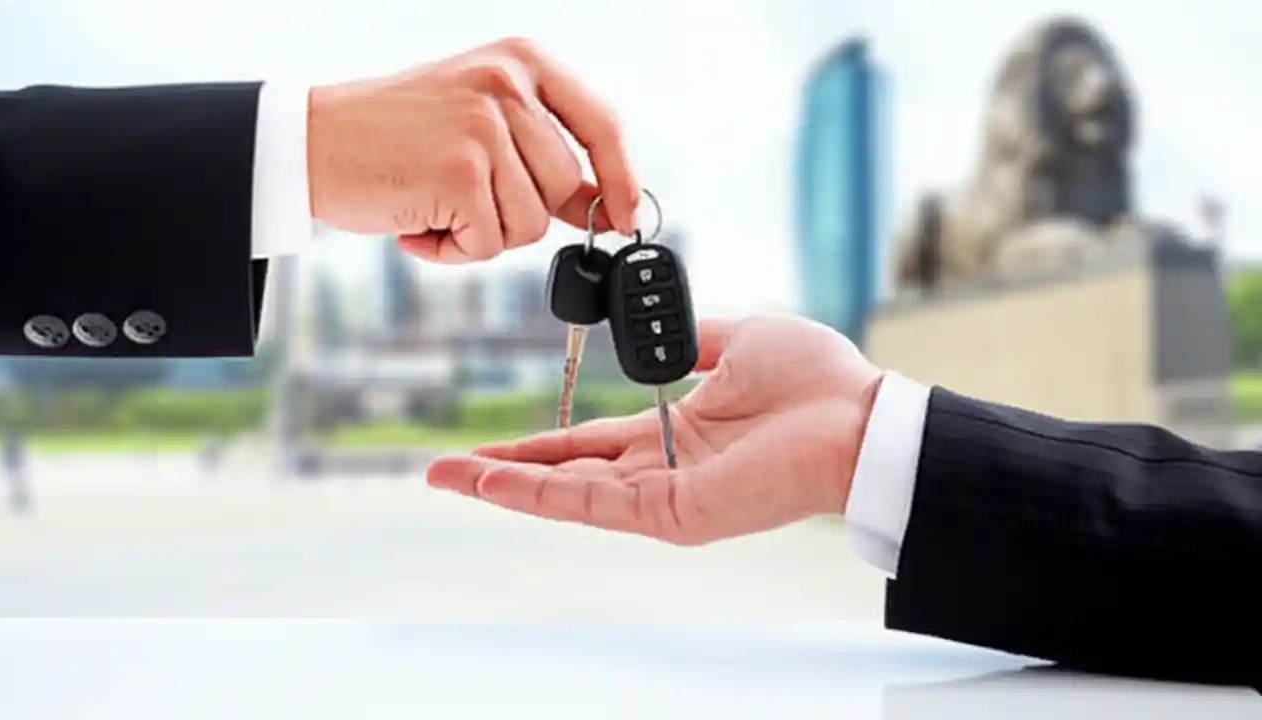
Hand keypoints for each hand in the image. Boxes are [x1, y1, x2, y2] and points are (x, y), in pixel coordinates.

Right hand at [307, 37, 639, 262]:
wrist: (312, 140)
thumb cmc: (396, 135)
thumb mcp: (480, 121)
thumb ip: (540, 154)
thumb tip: (602, 204)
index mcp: (523, 61)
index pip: (603, 123)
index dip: (622, 177)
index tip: (628, 215)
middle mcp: (508, 85)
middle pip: (562, 189)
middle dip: (517, 211)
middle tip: (462, 195)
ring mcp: (484, 128)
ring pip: (529, 225)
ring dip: (482, 233)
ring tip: (435, 202)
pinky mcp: (459, 173)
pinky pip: (488, 245)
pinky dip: (452, 250)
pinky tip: (418, 221)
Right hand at [426, 316, 884, 544]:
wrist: (857, 413)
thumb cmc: (814, 380)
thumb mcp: (737, 339)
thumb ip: (690, 337)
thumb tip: (660, 323)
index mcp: (674, 435)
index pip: (589, 445)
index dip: (537, 444)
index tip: (490, 442)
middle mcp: (662, 472)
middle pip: (565, 477)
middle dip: (502, 474)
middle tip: (443, 470)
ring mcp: (666, 498)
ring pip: (569, 496)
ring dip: (506, 487)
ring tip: (449, 477)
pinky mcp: (676, 512)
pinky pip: (595, 505)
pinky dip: (540, 495)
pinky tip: (497, 482)